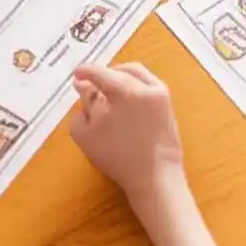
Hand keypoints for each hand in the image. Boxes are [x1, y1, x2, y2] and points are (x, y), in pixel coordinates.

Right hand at [70, 63, 183, 198]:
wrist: (154, 174)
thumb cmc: (116, 156)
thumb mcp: (85, 133)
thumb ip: (83, 106)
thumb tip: (85, 87)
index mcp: (124, 89)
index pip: (100, 73)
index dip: (85, 71)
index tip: (76, 74)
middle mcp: (145, 85)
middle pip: (119, 71)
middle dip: (103, 75)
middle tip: (90, 85)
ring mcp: (160, 93)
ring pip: (137, 73)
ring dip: (120, 75)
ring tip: (108, 88)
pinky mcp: (168, 103)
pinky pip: (149, 83)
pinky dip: (135, 82)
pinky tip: (126, 96)